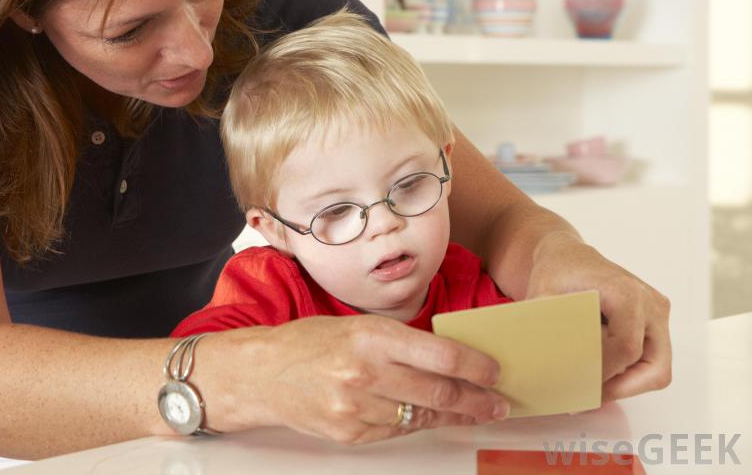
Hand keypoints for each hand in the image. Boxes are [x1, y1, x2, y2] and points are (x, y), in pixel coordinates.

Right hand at [236, 315, 508, 444]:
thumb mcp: (355, 326)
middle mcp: (365, 372)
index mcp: (370, 336)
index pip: (440, 354)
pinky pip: (397, 431)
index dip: (475, 366)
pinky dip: (417, 424)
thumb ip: (399, 342)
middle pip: (438, 393)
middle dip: (477, 401)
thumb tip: (450, 358)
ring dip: (453, 416)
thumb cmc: (308, 343)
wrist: (261, 374)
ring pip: (422, 417)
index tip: (495, 372)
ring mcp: (357, 407)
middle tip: (498, 403)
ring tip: (474, 412)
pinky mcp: (350, 433)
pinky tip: (431, 418)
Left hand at [524, 233, 671, 401]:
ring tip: (590, 388)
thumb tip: (546, 367)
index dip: (605, 373)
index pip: (627, 348)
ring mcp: (658, 313)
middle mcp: (651, 303)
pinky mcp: (656, 323)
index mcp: (627, 292)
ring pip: (657, 368)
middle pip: (655, 366)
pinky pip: (651, 359)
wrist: (567, 256)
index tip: (577, 384)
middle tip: (588, 396)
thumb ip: (547, 328)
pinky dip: (628, 372)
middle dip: (622, 387)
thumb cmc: (556, 272)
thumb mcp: (542, 297)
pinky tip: (598, 372)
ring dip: (626, 383)